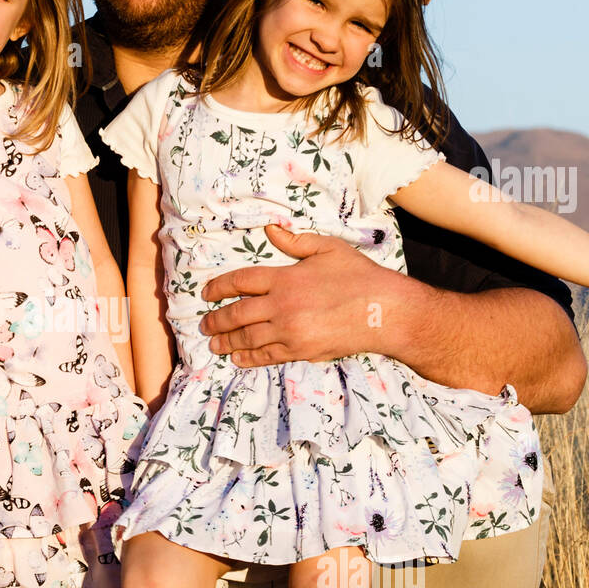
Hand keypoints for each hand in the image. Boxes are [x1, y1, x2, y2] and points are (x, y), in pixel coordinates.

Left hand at [200, 226, 404, 366]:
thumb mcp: (328, 249)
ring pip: (247, 338)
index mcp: (285, 278)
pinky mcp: (300, 350)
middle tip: (204, 324)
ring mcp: (289, 331)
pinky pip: (266, 355)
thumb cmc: (359, 277)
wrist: (384, 312)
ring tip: (213, 343)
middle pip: (237, 313)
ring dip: (227, 341)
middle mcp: (281, 305)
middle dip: (216, 319)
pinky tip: (237, 358)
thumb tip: (270, 229)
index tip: (206, 293)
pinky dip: (248, 357)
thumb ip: (296, 241)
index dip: (218, 287)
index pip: (240, 281)